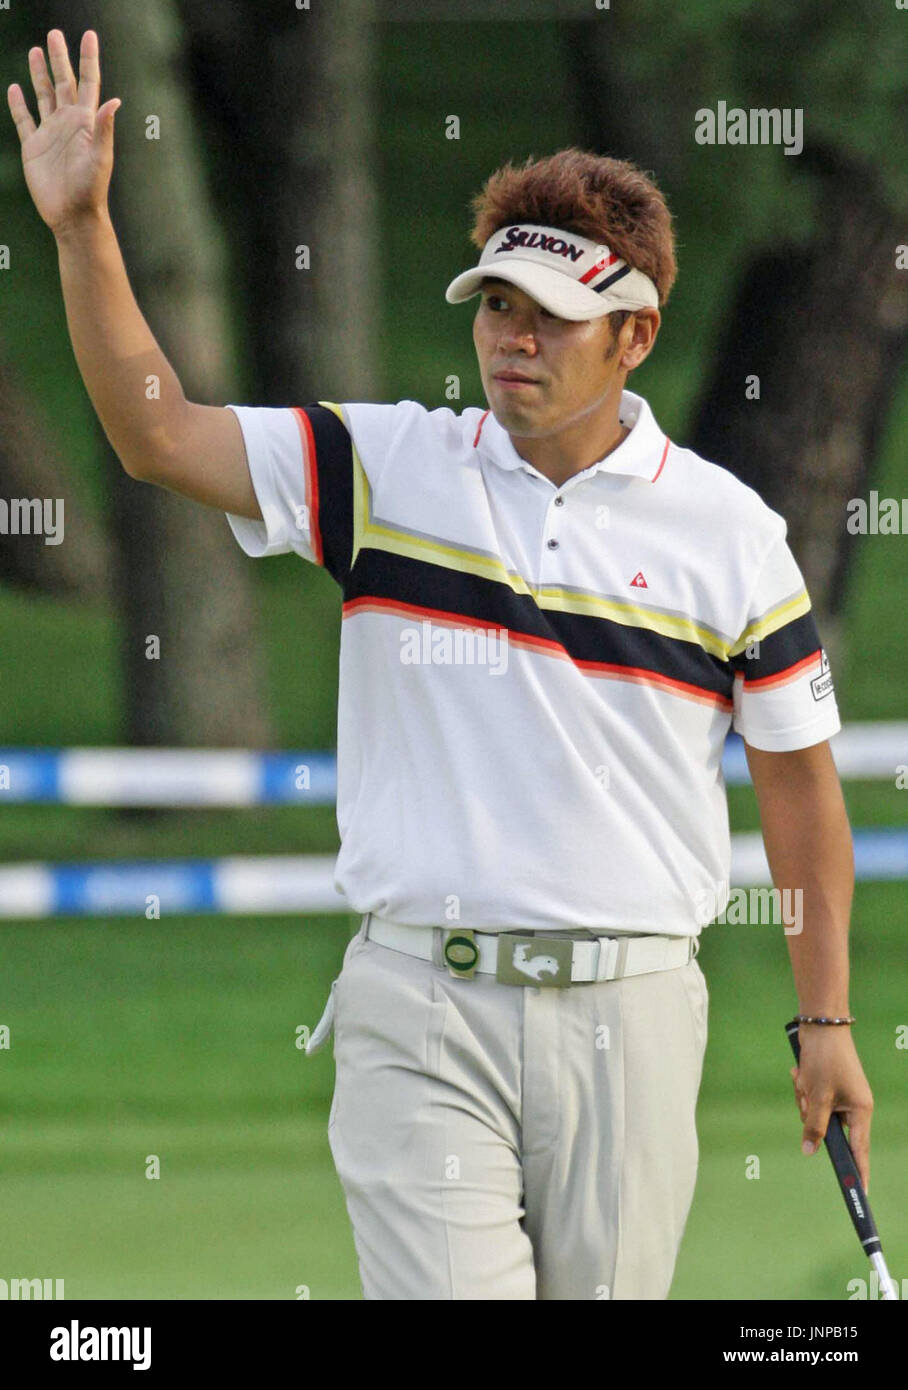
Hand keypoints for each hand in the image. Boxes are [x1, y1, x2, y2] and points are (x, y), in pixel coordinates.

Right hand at [7, 29, 119, 235]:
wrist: (72, 216)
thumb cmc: (90, 189)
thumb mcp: (100, 158)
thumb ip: (104, 129)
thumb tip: (115, 101)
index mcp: (86, 122)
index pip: (88, 83)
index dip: (88, 59)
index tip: (89, 35)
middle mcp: (69, 123)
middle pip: (63, 82)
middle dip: (60, 59)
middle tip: (55, 34)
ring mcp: (51, 134)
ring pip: (43, 96)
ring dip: (39, 74)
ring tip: (36, 51)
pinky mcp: (34, 147)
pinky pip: (24, 120)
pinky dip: (19, 104)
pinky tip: (15, 88)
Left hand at [790, 1025, 872, 1189]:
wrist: (820, 1025)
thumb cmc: (825, 1059)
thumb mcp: (817, 1096)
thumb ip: (814, 1126)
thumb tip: (810, 1151)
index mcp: (860, 1110)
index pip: (859, 1151)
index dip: (858, 1173)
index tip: (860, 1198)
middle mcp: (853, 1106)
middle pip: (827, 1130)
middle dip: (810, 1113)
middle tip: (807, 1093)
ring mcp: (838, 1096)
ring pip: (814, 1115)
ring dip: (803, 1098)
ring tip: (803, 1077)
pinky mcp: (826, 1087)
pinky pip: (809, 1100)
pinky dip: (802, 1088)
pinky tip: (799, 1072)